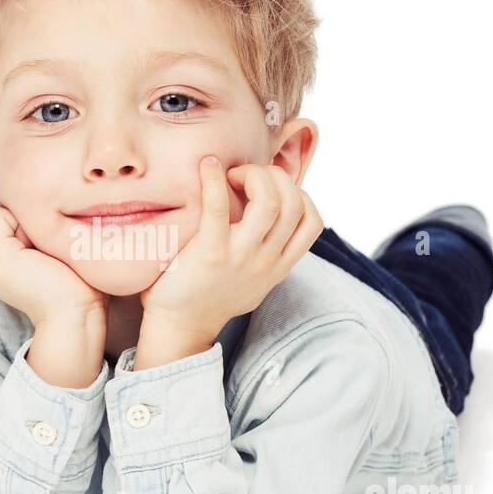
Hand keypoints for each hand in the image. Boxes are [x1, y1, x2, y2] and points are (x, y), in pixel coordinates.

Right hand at [0, 201, 108, 329]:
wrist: (77, 314)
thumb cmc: (78, 283)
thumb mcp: (49, 251)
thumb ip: (31, 231)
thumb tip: (35, 201)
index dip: (16, 216)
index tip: (43, 241)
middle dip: (14, 214)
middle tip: (41, 243)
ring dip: (19, 219)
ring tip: (41, 248)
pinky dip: (21, 222)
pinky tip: (40, 249)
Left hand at [138, 157, 323, 346]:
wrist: (180, 328)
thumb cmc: (210, 297)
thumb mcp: (254, 281)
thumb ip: (267, 255)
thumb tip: (270, 222)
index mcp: (279, 266)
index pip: (312, 222)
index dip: (298, 194)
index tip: (271, 190)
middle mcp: (266, 261)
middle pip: (294, 202)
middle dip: (274, 176)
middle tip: (246, 176)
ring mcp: (242, 257)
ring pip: (270, 201)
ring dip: (253, 174)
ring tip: (231, 174)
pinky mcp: (211, 252)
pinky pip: (220, 205)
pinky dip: (214, 178)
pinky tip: (207, 165)